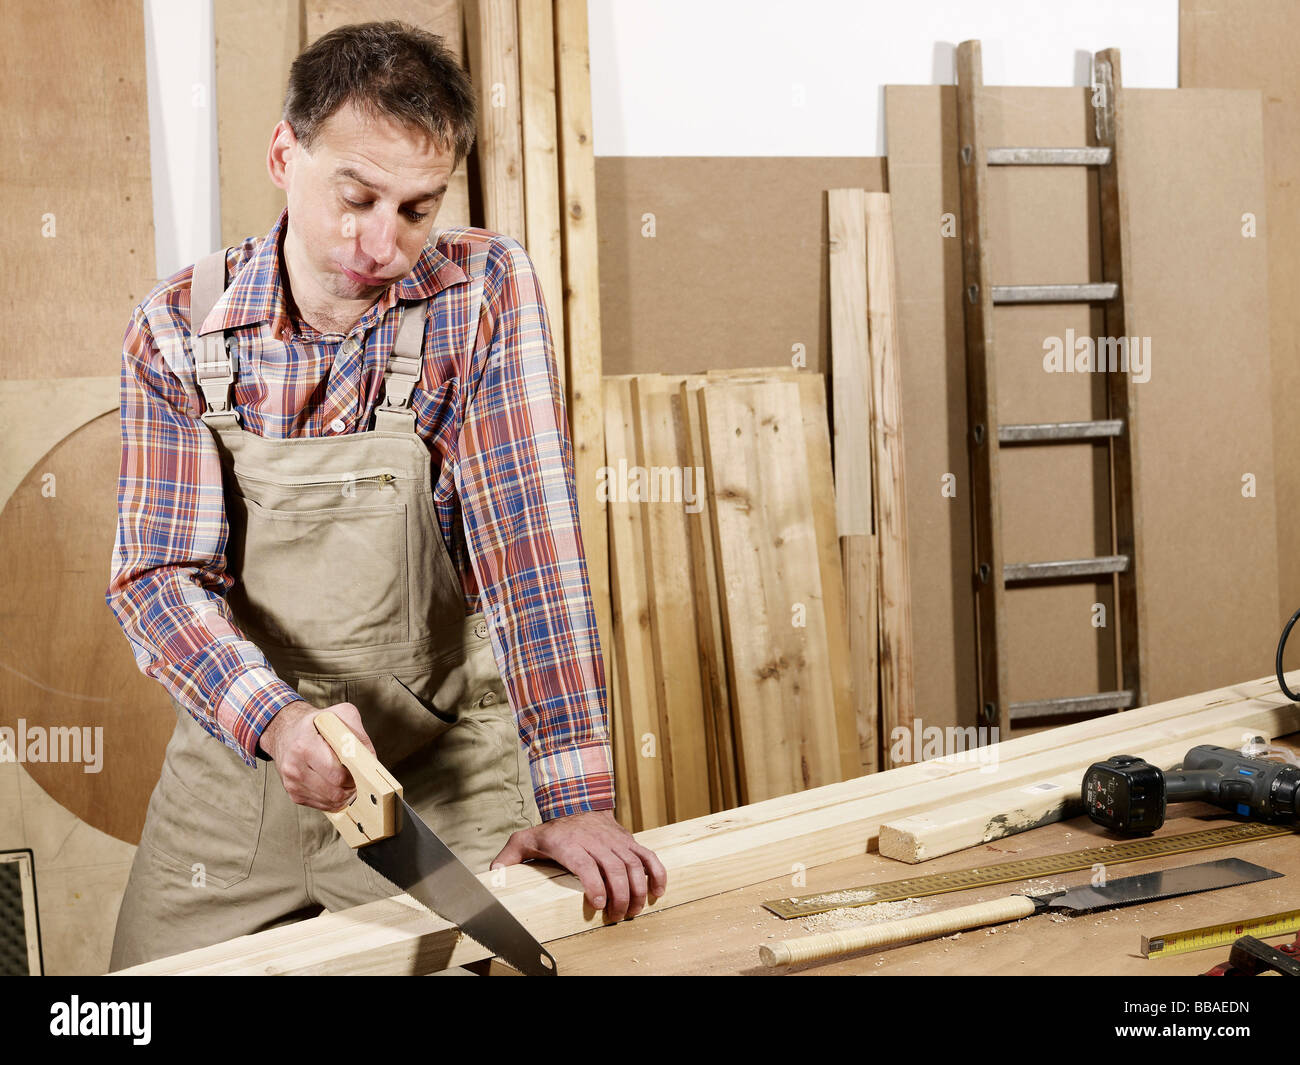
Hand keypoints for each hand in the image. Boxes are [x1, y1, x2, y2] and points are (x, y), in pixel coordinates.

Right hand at [257, 699, 377, 811]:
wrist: (286, 732)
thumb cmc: (314, 724)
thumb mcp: (339, 715)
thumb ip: (357, 734)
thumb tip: (370, 758)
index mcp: (305, 745)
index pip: (337, 773)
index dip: (354, 774)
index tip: (362, 769)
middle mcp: (294, 766)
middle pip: (335, 791)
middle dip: (351, 785)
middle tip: (357, 775)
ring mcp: (292, 782)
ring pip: (330, 801)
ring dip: (344, 793)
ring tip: (348, 779)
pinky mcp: (294, 794)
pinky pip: (323, 806)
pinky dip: (334, 798)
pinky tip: (335, 784)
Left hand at [491, 809, 667, 920]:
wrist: (577, 802)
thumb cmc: (552, 829)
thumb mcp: (526, 839)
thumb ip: (509, 857)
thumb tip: (494, 875)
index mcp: (570, 844)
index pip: (586, 865)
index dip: (595, 886)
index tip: (599, 906)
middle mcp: (595, 842)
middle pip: (614, 869)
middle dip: (621, 897)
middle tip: (618, 917)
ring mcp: (615, 841)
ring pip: (633, 865)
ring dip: (638, 890)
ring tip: (634, 911)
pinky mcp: (629, 841)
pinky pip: (648, 856)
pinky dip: (657, 874)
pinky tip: (658, 892)